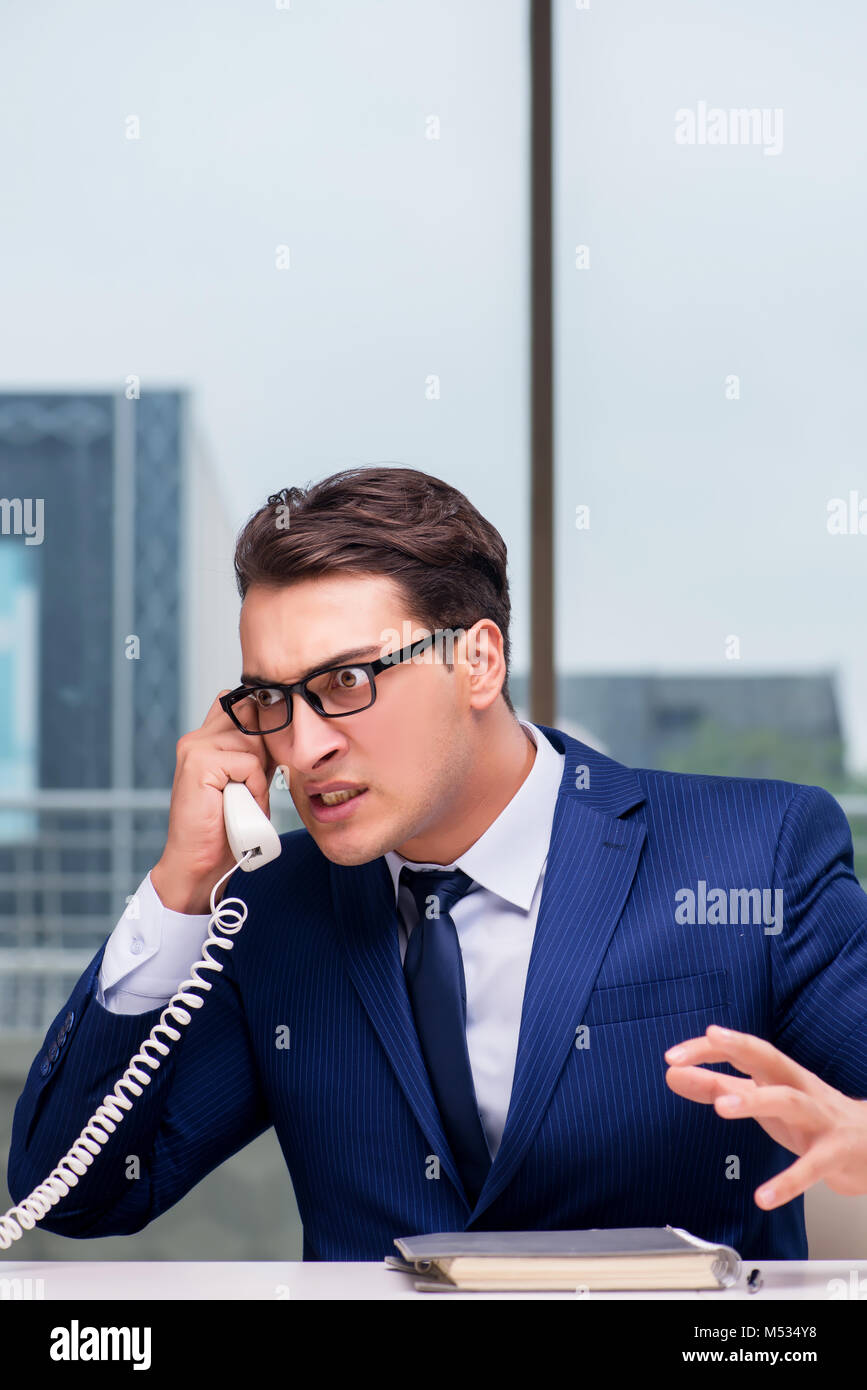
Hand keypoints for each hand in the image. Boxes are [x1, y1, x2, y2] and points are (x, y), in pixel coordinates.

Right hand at [151, 691, 276, 912]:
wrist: (199, 862)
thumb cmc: (224, 826)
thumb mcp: (246, 780)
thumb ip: (257, 753)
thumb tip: (285, 731)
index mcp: (205, 738)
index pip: (243, 706)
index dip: (262, 729)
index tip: (265, 762)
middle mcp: (197, 737)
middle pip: (252, 717)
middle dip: (264, 752)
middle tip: (252, 786)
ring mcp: (195, 747)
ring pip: (253, 740)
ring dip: (260, 774)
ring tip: (245, 798)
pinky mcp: (199, 762)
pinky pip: (248, 762)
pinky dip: (255, 786)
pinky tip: (242, 804)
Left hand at [664, 1025, 866, 1208]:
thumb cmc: (809, 1117)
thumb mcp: (762, 1099)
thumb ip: (718, 1087)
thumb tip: (673, 1074)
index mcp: (780, 1074)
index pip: (743, 1050)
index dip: (708, 1048)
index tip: (673, 1055)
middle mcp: (799, 1088)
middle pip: (770, 1057)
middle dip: (738, 1047)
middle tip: (705, 1043)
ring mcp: (819, 1118)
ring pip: (789, 1100)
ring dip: (755, 1100)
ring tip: (722, 1108)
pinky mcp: (835, 1152)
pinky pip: (812, 1165)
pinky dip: (789, 1181)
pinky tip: (764, 1196)